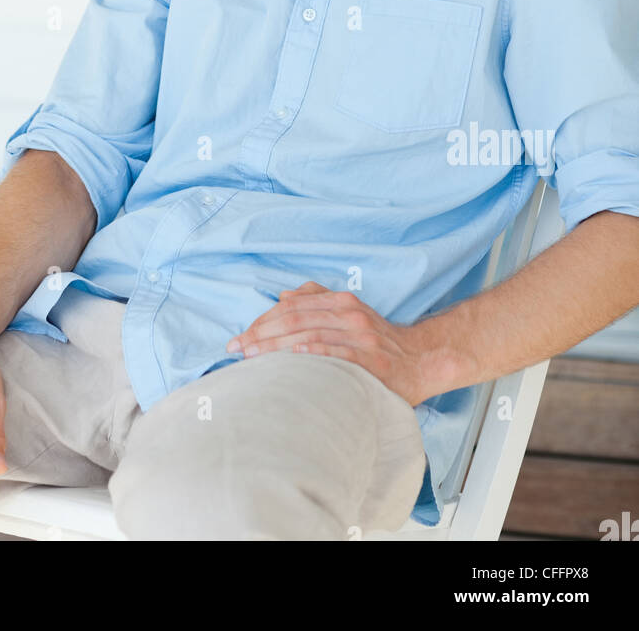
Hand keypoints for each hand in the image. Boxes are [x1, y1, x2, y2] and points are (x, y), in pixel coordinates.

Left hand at [225, 281, 442, 407]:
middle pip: (295, 319)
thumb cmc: (380, 341)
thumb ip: (318, 301)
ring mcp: (362, 337)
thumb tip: (282, 297)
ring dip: (276, 346)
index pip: (292, 307)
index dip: (261, 321)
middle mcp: (350, 315)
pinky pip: (338, 354)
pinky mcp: (373, 361)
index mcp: (341, 302)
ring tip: (251, 358)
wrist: (423, 360)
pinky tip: (292, 358)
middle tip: (236, 349)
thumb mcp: (351, 313)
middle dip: (260, 334)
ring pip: (310, 335)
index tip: (239, 337)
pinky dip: (313, 354)